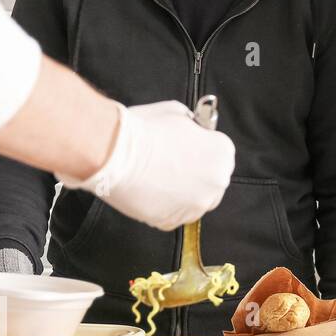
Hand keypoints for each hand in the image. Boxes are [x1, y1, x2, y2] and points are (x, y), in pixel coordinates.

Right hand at [56, 100, 234, 230]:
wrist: (113, 153)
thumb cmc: (144, 130)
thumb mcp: (178, 113)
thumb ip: (193, 126)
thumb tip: (192, 131)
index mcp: (223, 153)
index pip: (220, 154)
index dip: (202, 149)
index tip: (188, 148)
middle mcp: (216, 183)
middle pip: (211, 181)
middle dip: (196, 174)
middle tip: (171, 164)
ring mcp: (196, 205)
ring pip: (194, 201)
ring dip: (182, 192)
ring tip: (158, 178)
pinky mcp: (172, 221)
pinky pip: (174, 214)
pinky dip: (164, 206)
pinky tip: (149, 191)